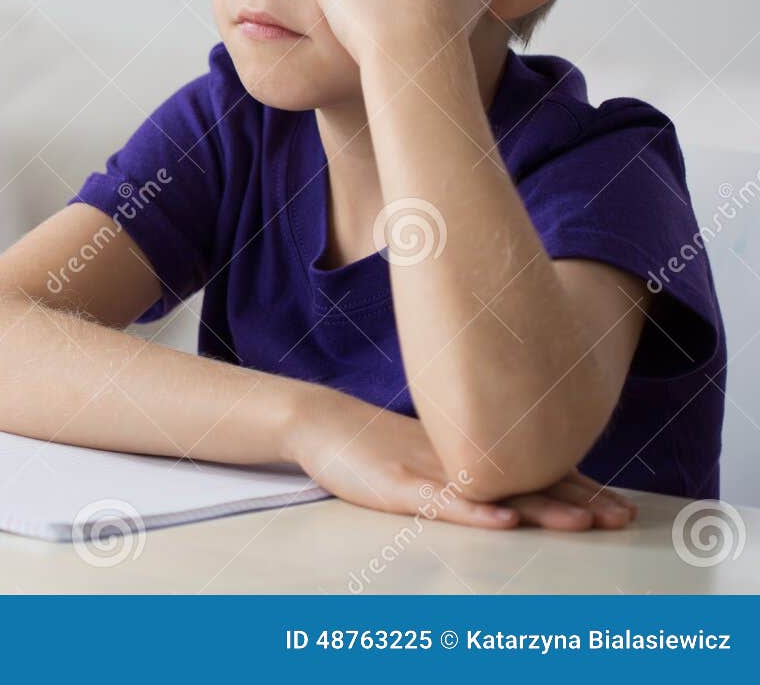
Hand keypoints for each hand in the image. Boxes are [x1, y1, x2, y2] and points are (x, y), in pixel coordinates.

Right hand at [289, 387, 635, 530]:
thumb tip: (511, 486)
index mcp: (472, 456)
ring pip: (495, 491)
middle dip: (579, 501)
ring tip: (583, 521)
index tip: (622, 505)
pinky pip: (442, 501)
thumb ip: (468, 466)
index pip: (535, 473)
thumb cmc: (373, 444)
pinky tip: (502, 519)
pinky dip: (475, 510)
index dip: (580, 489)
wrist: (321, 422)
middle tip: (623, 516)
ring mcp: (431, 473)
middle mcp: (460, 461)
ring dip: (543, 507)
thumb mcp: (428, 455)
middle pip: (528, 483)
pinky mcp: (399, 485)